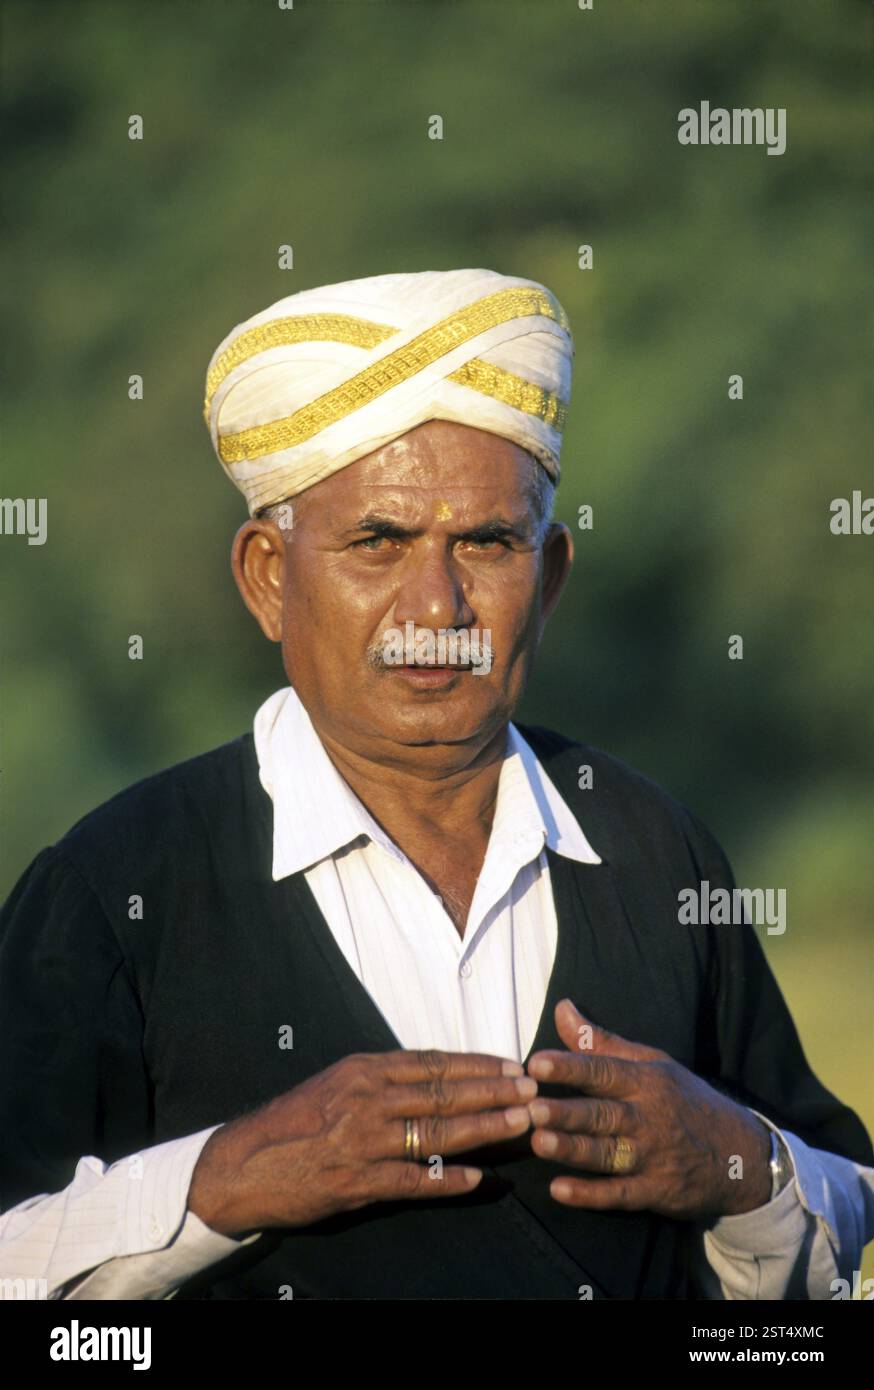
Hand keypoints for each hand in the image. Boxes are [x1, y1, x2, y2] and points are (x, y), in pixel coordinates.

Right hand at [188, 1048, 535, 1235]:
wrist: (240, 1165)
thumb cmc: (291, 1123)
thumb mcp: (335, 1084)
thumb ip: (381, 1079)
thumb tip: (434, 1076)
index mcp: (363, 1070)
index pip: (433, 1062)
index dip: (477, 1064)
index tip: (512, 1064)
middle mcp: (366, 1099)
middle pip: (443, 1093)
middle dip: (495, 1090)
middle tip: (534, 1087)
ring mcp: (363, 1142)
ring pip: (437, 1133)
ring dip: (486, 1128)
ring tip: (523, 1123)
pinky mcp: (356, 1182)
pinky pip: (413, 1181)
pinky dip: (448, 1181)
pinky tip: (480, 1180)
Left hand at [526, 1000, 771, 1218]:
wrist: (741, 1155)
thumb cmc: (685, 1100)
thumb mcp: (652, 1063)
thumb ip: (601, 1041)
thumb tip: (562, 1008)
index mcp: (646, 1081)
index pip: (604, 1071)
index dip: (570, 1067)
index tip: (537, 1063)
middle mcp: (648, 1118)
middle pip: (602, 1114)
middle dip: (567, 1112)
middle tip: (531, 1108)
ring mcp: (652, 1157)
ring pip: (606, 1153)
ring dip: (572, 1149)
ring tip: (538, 1143)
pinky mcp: (656, 1191)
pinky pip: (620, 1194)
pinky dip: (590, 1195)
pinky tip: (559, 1190)